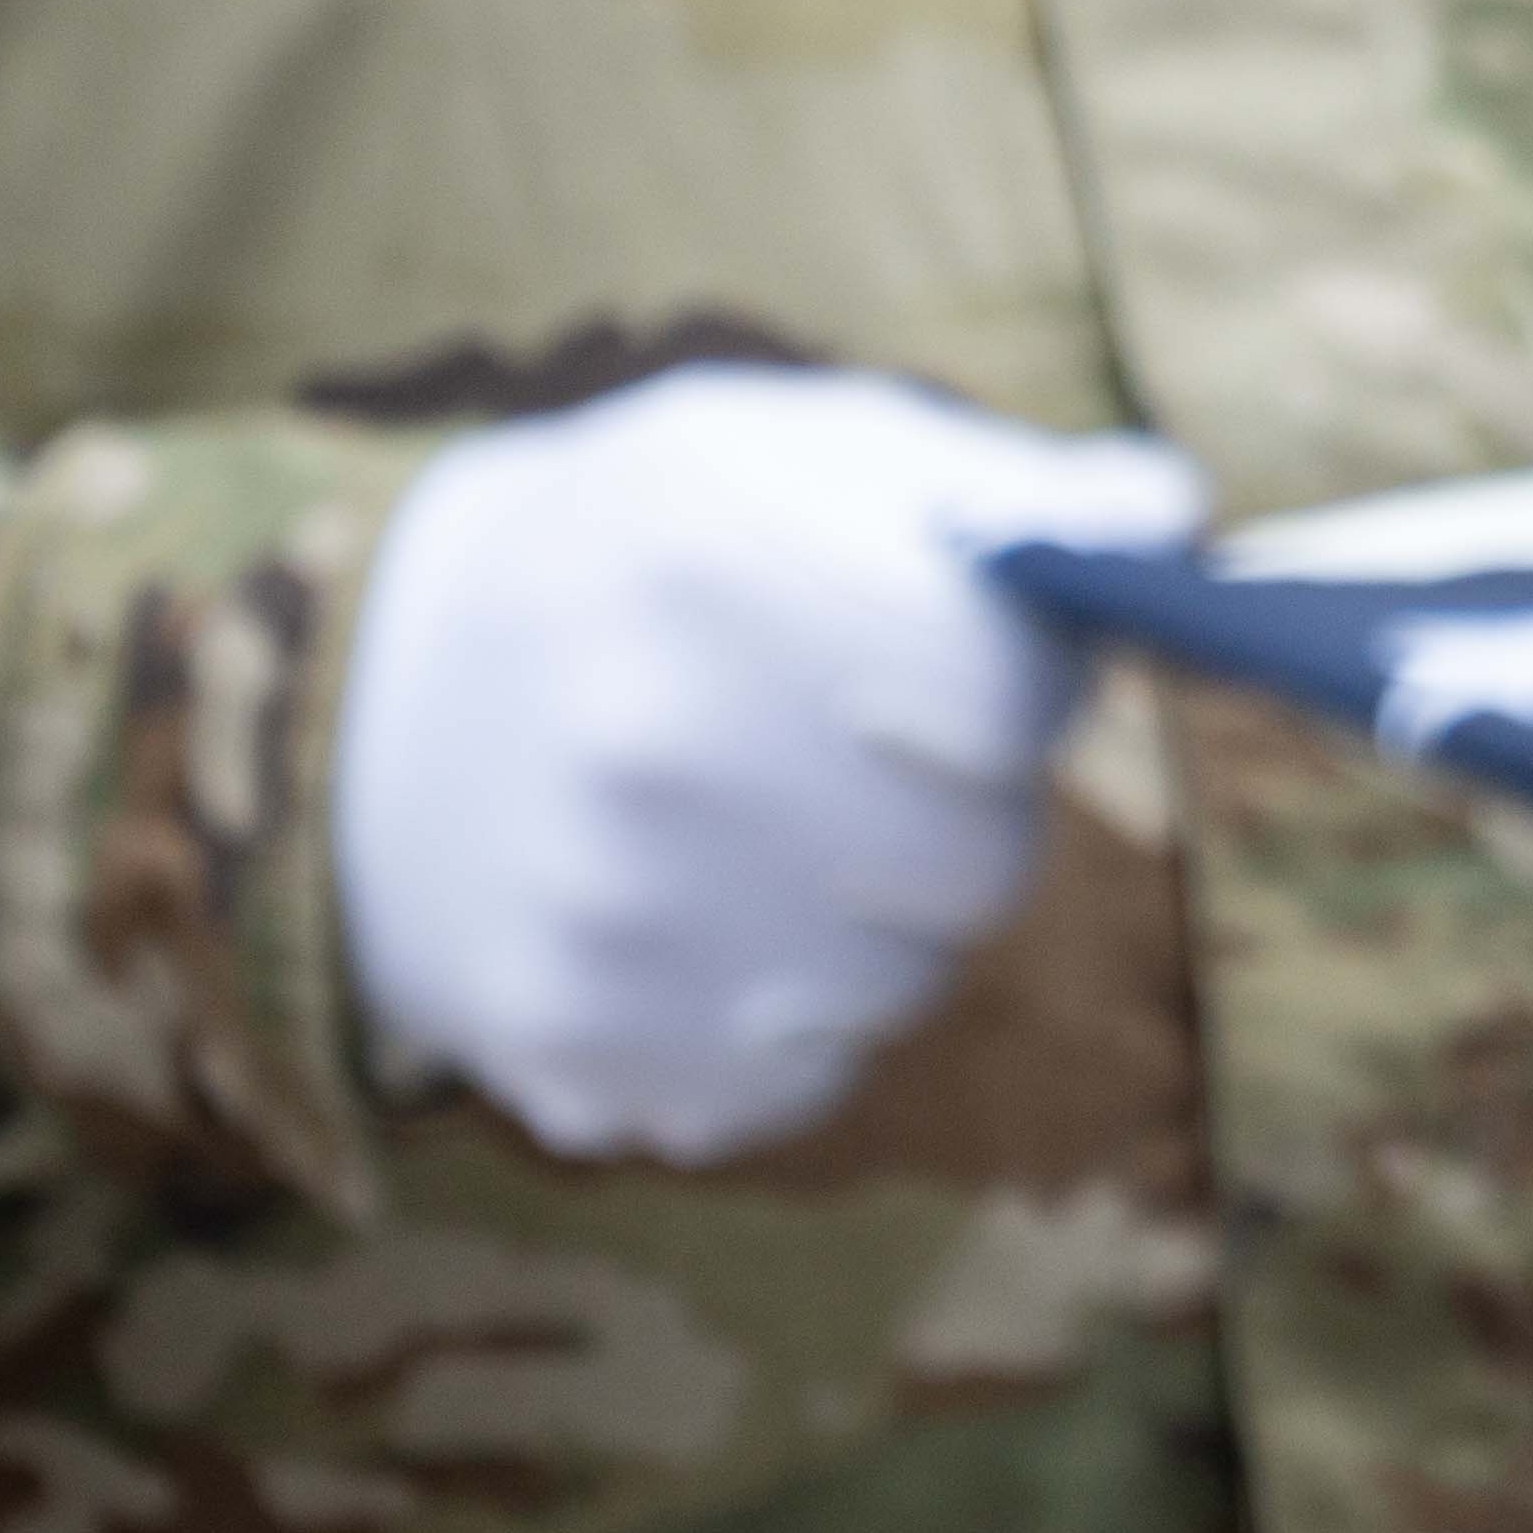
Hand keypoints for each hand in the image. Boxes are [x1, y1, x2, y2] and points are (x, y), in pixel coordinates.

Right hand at [333, 367, 1208, 1162]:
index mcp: (716, 567)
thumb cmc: (642, 556)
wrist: (361, 706)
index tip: (955, 658)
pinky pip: (801, 1082)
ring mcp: (605, 920)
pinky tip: (703, 926)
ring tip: (765, 833)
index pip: (1007, 698)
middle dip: (959, 811)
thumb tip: (1172, 517)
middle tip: (859, 755)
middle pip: (979, 863)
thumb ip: (999, 489)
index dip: (1014, 686)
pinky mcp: (575, 1052)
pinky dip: (782, 1023)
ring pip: (902, 986)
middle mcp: (653, 753)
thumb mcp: (787, 450)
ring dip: (878, 925)